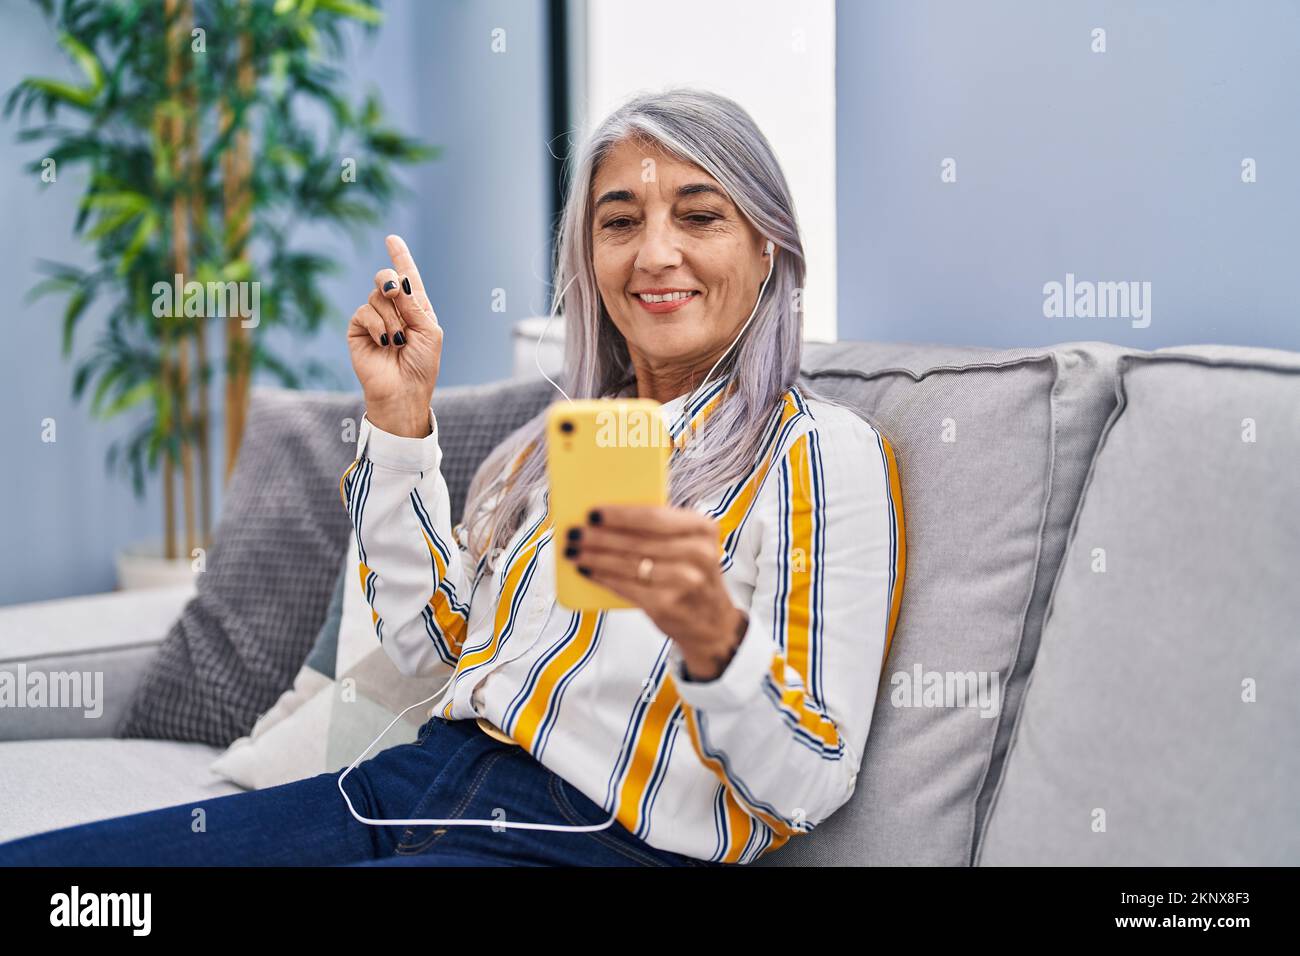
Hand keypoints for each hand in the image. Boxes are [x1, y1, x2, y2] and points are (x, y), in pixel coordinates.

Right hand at [347, 234, 443, 436]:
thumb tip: (396, 281)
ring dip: (392, 318)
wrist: (404, 392)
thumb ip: (414, 304)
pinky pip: (364, 312)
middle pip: (385, 278)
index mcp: (415, 309)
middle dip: (389, 280)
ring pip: (376, 296)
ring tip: (398, 341)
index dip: (400, 256)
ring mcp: (374, 320)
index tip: (392, 238)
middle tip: (394, 292)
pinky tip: (385, 343)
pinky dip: (378, 325)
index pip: (407, 278)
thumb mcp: (428, 332)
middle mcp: (394, 311)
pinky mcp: (358, 330)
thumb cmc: (422, 365)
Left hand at [562, 504, 748, 680]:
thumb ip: (662, 530)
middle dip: (598, 536)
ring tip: (573, 551)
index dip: (619, 514)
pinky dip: (603, 577)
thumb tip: (607, 518)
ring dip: (594, 557)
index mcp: (702, 529)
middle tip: (573, 532)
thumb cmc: (692, 575)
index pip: (654, 516)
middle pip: (636, 541)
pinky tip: (587, 570)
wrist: (712, 623)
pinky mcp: (667, 605)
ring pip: (628, 564)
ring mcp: (684, 582)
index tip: (592, 512)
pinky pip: (626, 587)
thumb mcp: (691, 545)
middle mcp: (698, 554)